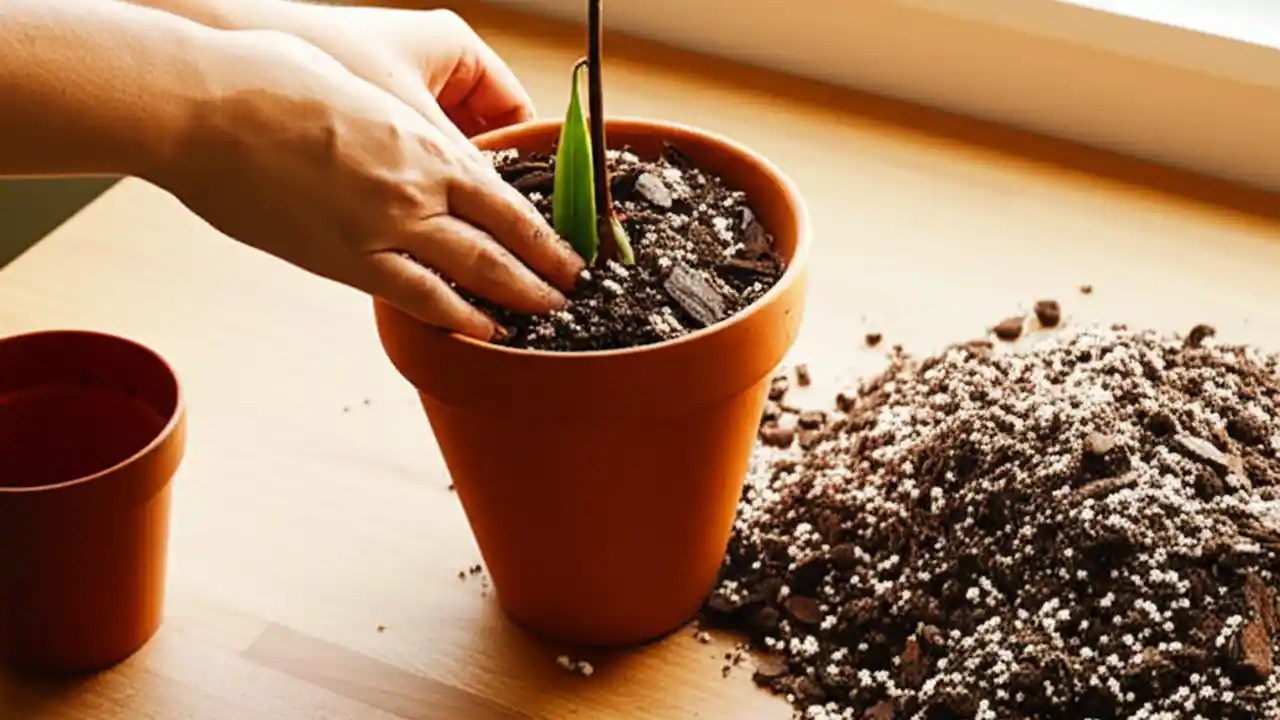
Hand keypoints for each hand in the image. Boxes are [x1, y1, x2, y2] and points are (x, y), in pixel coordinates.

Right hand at [164, 30, 581, 339]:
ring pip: (474, 272)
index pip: (506, 197)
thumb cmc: (275, 82)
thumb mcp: (361, 94)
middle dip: (545, 269)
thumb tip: (411, 153)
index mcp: (426, 142)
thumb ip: (399, 133)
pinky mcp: (346, 259)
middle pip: (504, 240)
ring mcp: (386, 227)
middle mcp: (420, 187)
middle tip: (572, 289)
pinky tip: (482, 331)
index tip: (565, 246)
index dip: (543, 230)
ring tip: (546, 315)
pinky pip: (417, 297)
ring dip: (517, 297)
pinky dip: (457, 318)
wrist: (210, 106)